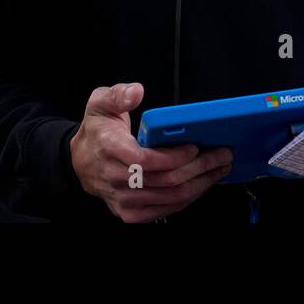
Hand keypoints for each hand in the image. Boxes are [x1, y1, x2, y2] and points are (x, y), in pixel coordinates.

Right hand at [69, 82, 232, 222]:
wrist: (81, 162)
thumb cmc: (97, 131)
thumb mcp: (100, 103)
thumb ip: (118, 94)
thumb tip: (136, 92)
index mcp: (110, 149)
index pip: (145, 160)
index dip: (174, 157)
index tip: (195, 147)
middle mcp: (115, 178)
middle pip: (165, 181)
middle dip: (199, 168)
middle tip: (222, 155)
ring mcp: (123, 199)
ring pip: (170, 198)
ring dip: (200, 184)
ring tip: (219, 168)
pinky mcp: (130, 212)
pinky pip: (166, 209)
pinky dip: (188, 198)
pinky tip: (202, 184)